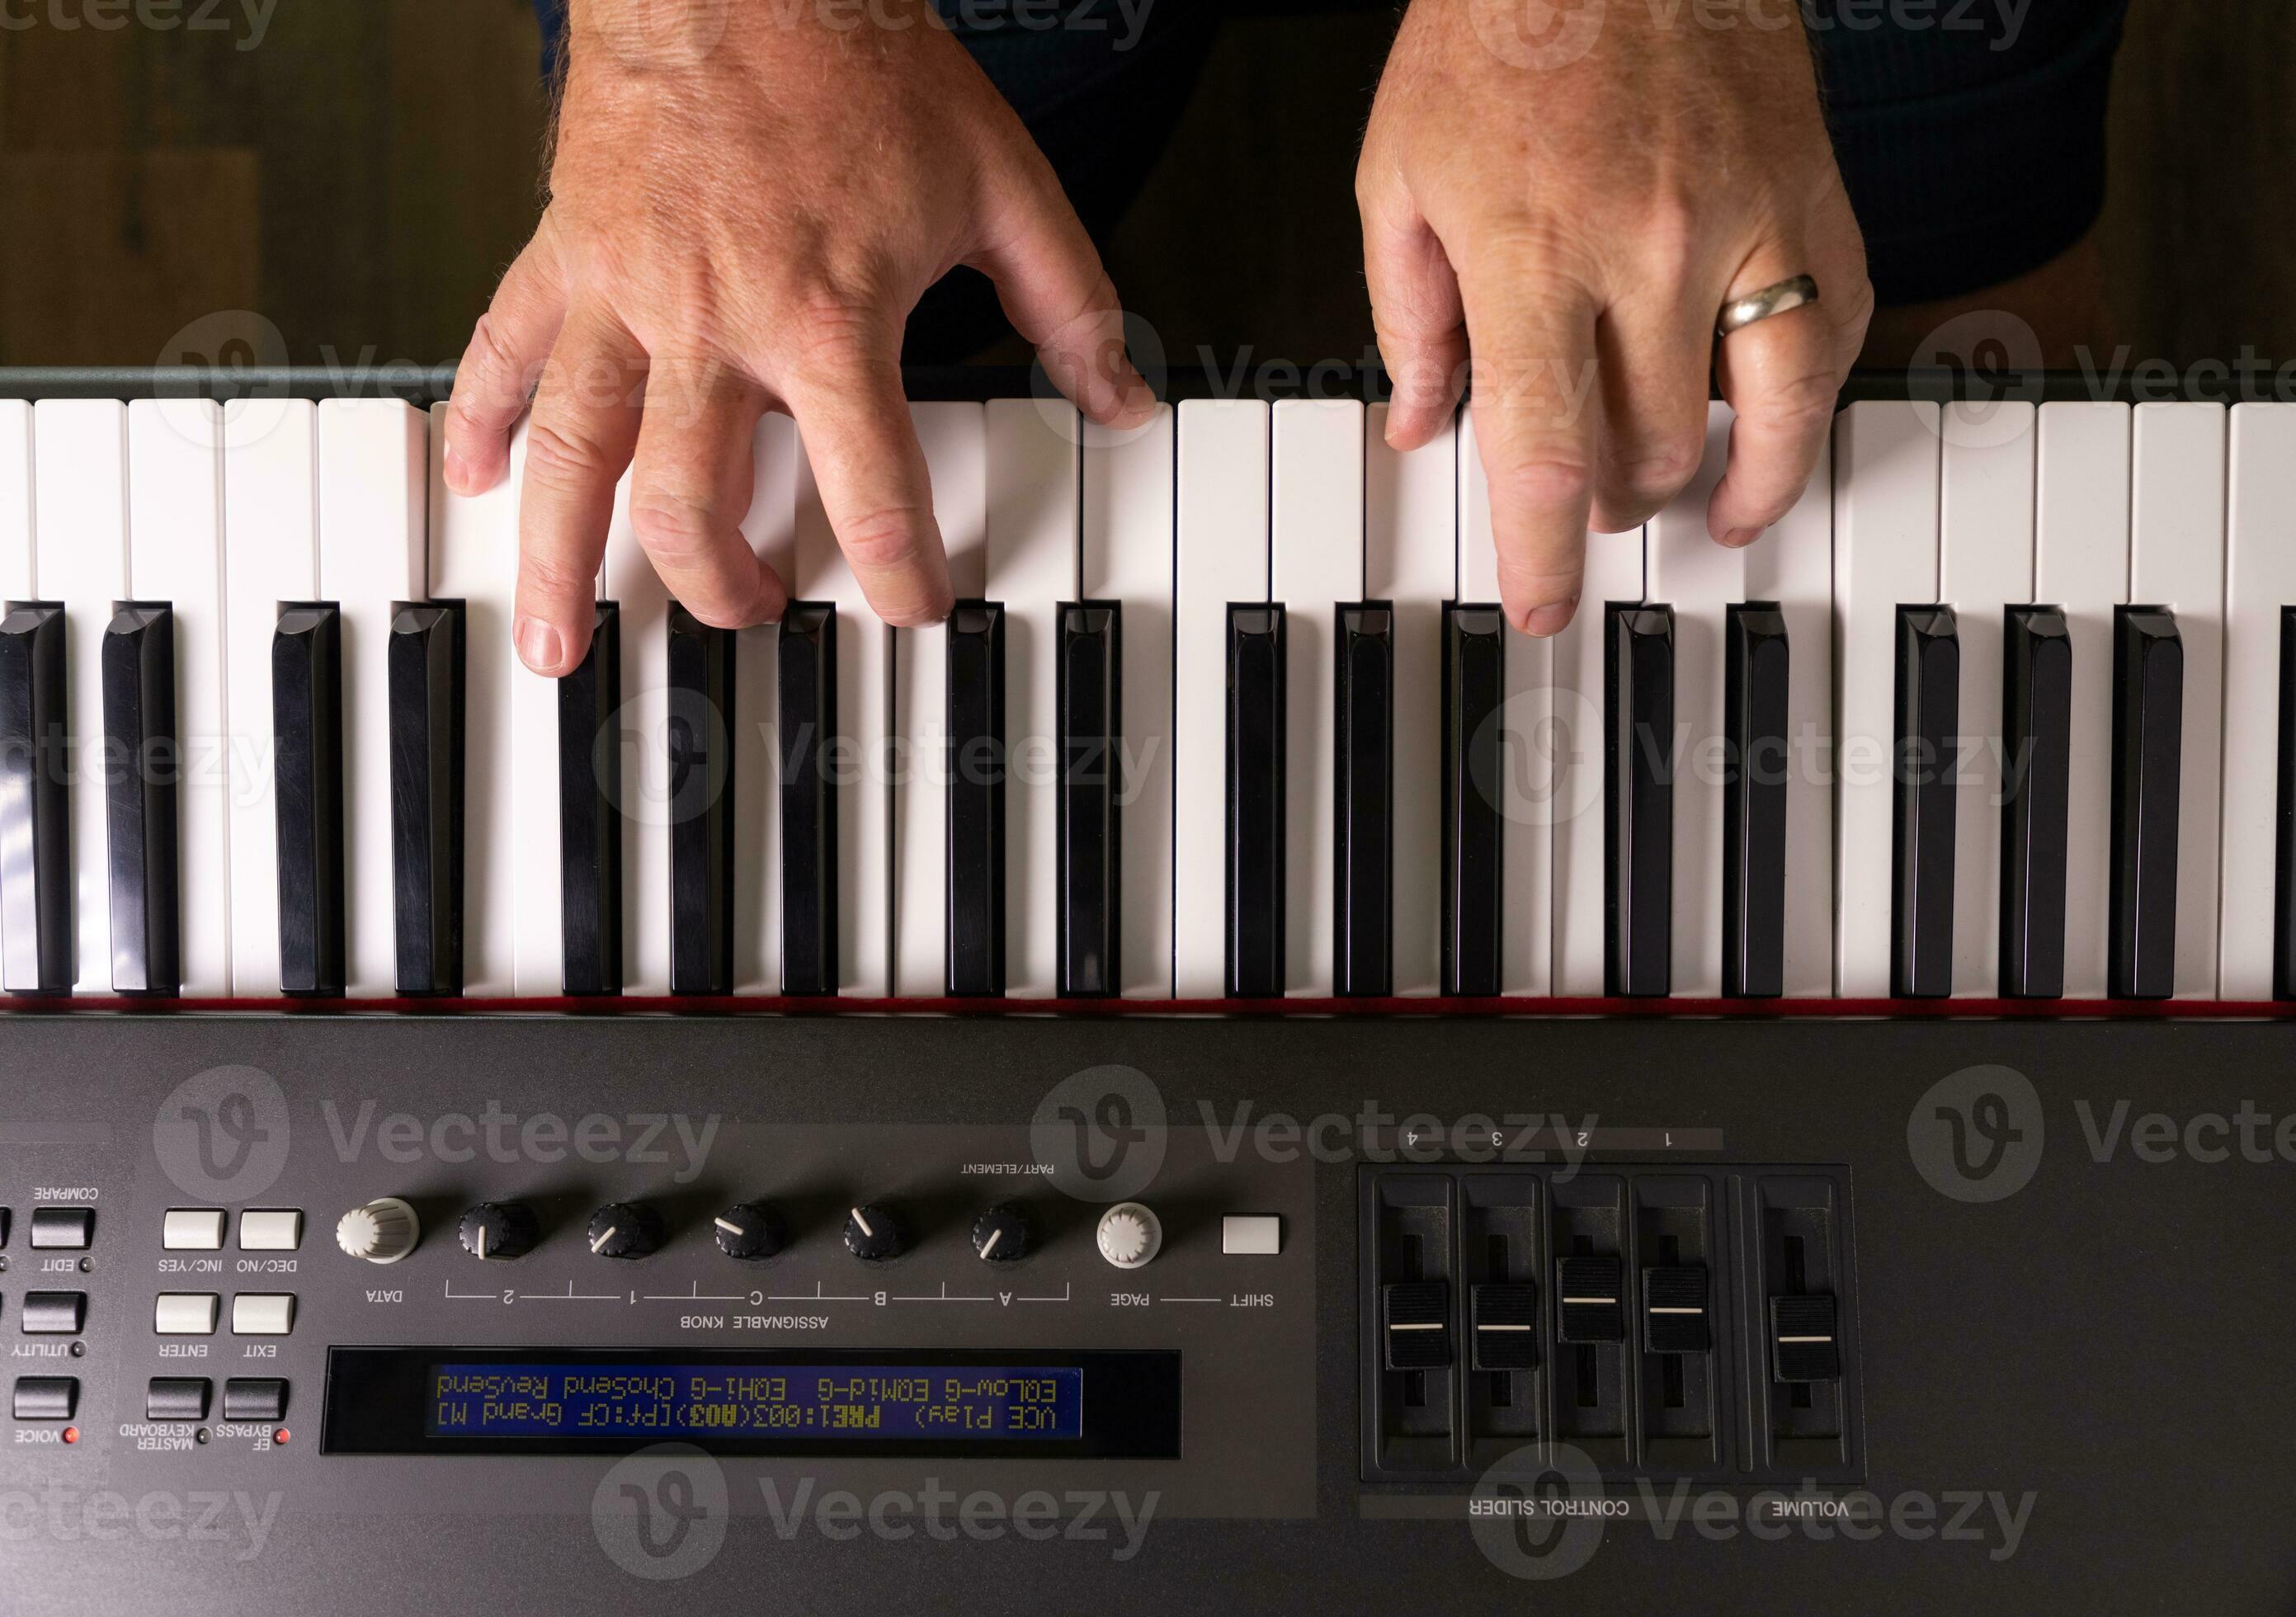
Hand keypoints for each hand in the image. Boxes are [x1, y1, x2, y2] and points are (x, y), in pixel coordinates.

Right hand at [445, 0, 1151, 674]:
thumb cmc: (859, 64)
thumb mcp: (1003, 183)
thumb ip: (1069, 305)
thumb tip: (1123, 396)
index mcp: (827, 323)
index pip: (873, 496)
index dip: (899, 577)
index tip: (909, 610)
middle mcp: (715, 327)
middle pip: (697, 509)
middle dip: (724, 588)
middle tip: (750, 614)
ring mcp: (625, 294)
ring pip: (577, 460)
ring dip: (560, 564)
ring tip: (555, 641)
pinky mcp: (565, 250)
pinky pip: (505, 348)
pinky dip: (485, 417)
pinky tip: (475, 478)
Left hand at [1358, 0, 1872, 633]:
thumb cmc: (1495, 29)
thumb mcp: (1399, 173)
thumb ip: (1408, 317)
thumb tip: (1419, 425)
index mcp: (1530, 252)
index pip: (1541, 454)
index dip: (1539, 558)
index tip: (1540, 610)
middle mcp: (1648, 250)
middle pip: (1649, 452)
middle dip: (1612, 505)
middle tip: (1590, 505)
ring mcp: (1747, 222)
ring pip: (1771, 417)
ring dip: (1739, 486)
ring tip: (1714, 512)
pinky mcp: (1813, 192)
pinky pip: (1837, 331)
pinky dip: (1811, 398)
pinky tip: (1779, 421)